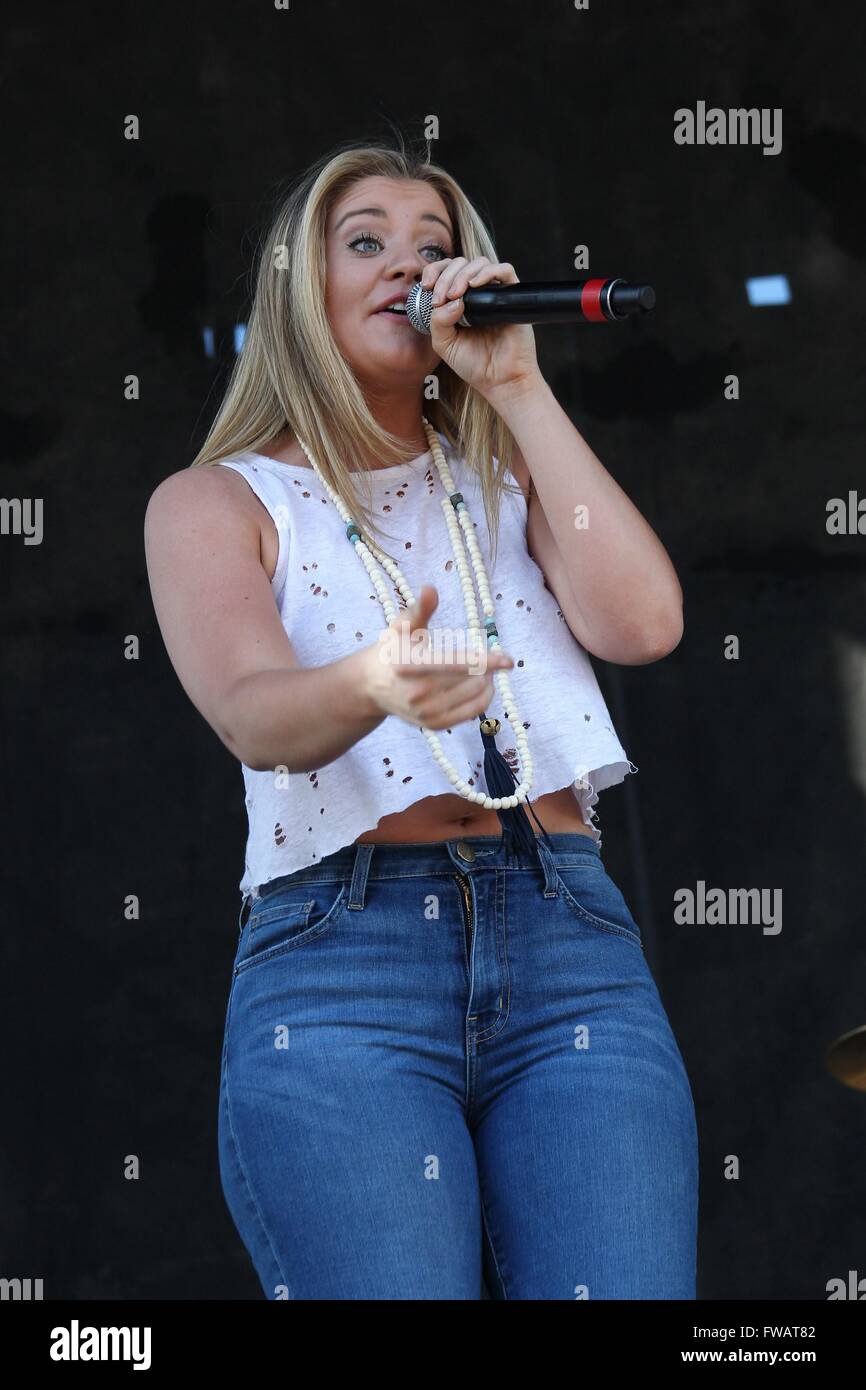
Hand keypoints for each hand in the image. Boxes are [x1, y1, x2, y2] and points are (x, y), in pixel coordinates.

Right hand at [358, 583, 513, 730]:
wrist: (372, 686)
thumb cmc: (393, 649)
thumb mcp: (402, 625)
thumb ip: (420, 609)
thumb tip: (431, 588)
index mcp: (409, 665)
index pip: (456, 663)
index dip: (486, 661)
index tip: (509, 660)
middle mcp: (416, 693)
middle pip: (470, 679)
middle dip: (486, 667)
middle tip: (488, 659)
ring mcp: (425, 712)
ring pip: (474, 696)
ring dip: (487, 681)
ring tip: (483, 670)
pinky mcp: (432, 725)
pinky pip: (471, 712)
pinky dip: (484, 698)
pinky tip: (483, 686)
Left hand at [421, 255, 541, 398]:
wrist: (500, 380)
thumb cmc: (475, 365)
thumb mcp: (444, 344)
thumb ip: (438, 321)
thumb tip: (451, 299)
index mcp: (458, 301)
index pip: (446, 272)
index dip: (435, 271)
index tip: (427, 285)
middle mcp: (477, 294)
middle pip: (461, 264)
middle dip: (446, 276)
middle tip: (442, 297)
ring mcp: (494, 294)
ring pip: (480, 263)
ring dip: (464, 274)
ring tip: (457, 295)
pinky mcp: (511, 297)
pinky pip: (504, 270)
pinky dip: (488, 272)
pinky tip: (475, 285)